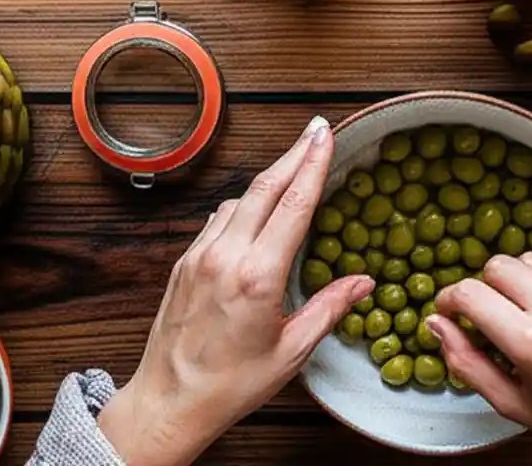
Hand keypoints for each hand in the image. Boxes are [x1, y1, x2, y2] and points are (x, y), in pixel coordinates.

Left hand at [98, 116, 374, 465]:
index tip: (325, 136)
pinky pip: (218, 218)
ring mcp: (199, 255)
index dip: (313, 164)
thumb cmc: (230, 385)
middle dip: (293, 153)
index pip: (293, 204)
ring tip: (293, 164)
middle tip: (315, 128)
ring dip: (268, 177)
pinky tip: (256, 206)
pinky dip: (242, 203)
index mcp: (257, 277)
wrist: (168, 402)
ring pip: (238, 198)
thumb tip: (363, 282)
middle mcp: (225, 256)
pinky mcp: (184, 262)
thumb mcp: (291, 351)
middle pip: (264, 187)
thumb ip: (329, 309)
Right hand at [427, 252, 531, 465]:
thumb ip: (467, 364)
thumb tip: (435, 324)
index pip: (469, 294)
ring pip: (531, 259)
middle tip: (492, 314)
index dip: (449, 299)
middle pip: (497, 267)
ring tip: (528, 310)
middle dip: (485, 288)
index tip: (450, 311)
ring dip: (520, 280)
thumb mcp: (515, 406)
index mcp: (530, 344)